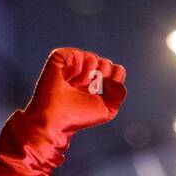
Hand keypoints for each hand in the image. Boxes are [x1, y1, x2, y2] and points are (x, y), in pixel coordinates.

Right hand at [0, 47, 125, 175]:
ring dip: (84, 77)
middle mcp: (85, 69)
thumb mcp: (108, 109)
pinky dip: (74, 70)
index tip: (96, 95)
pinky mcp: (60, 56)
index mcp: (97, 80)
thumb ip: (119, 91)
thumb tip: (117, 70)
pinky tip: (66, 78)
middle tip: (82, 92)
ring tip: (72, 86)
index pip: (116, 70)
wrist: (56, 120)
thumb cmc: (78, 117)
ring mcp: (72, 61)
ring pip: (93, 58)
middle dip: (97, 81)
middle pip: (106, 63)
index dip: (110, 82)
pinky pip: (78, 55)